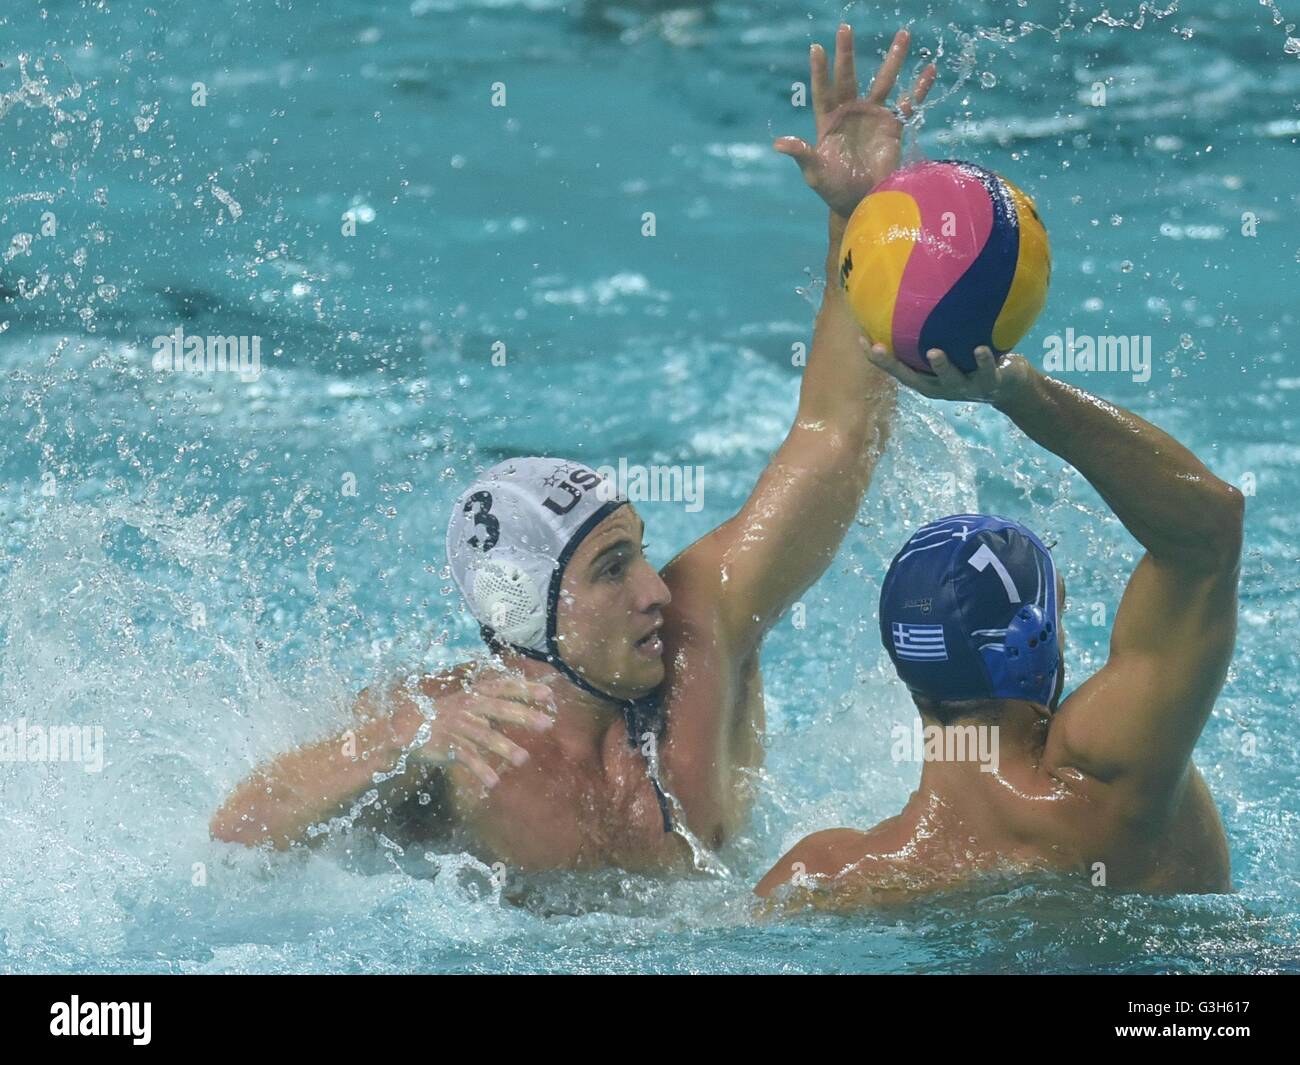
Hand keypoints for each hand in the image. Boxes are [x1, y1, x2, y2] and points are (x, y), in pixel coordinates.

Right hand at [399, 668, 555, 790]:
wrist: (408, 724)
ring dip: (504, 748)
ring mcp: (458, 726)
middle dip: (524, 715)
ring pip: (484, 736)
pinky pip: (466, 758)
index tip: (548, 693)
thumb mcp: (471, 704)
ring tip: (523, 759)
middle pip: (499, 709)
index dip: (526, 689)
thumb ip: (496, 707)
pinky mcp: (447, 745)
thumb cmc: (448, 714)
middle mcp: (468, 707)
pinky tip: (494, 782)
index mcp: (476, 694)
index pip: (504, 687)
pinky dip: (480, 770)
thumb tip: (528, 711)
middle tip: (547, 724)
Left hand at [774, 25, 935, 218]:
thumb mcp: (815, 173)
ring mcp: (873, 117)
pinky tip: (930, 70)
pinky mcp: (893, 127)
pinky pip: (910, 103)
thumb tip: (778, 143)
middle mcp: (850, 113)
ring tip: (904, 35)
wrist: (860, 202)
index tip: (817, 48)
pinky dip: (920, 88)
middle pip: (848, 77)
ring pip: (884, 82)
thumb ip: (801, 154)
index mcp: (828, 121)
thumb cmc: (834, 189)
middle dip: (846, 54)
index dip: (820, 71)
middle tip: (845, 28)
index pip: (823, 91)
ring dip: (893, 59)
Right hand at [863, 341, 1034, 406]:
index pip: (897, 368)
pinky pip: (986, 372)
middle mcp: (941, 386)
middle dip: (893, 366)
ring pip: (949, 379)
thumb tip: (922, 291)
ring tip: (933, 352)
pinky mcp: (989, 385)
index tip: (861, 339)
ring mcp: (964, 387)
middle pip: (912, 379)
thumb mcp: (957, 345)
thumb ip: (939, 328)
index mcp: (928, 378)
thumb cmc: (976, 359)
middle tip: (877, 349)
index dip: (877, 358)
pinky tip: (980, 348)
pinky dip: (983, 360)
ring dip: (941, 366)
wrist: (1011, 385)